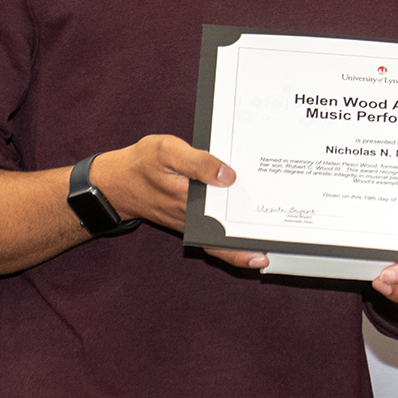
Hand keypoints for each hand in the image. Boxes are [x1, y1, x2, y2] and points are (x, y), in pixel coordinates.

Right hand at [94, 135, 266, 269]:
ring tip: (274, 247)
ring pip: (221, 240)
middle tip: (282, 242)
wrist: (115, 183)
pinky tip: (250, 244)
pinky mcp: (190, 221)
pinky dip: (231, 243)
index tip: (270, 230)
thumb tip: (228, 175)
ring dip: (246, 243)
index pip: (224, 218)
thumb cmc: (141, 163)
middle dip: (253, 238)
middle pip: (227, 234)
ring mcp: (191, 223)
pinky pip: (213, 238)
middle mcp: (192, 218)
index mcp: (188, 201)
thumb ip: (198, 162)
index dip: (246, 228)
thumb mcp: (166, 150)